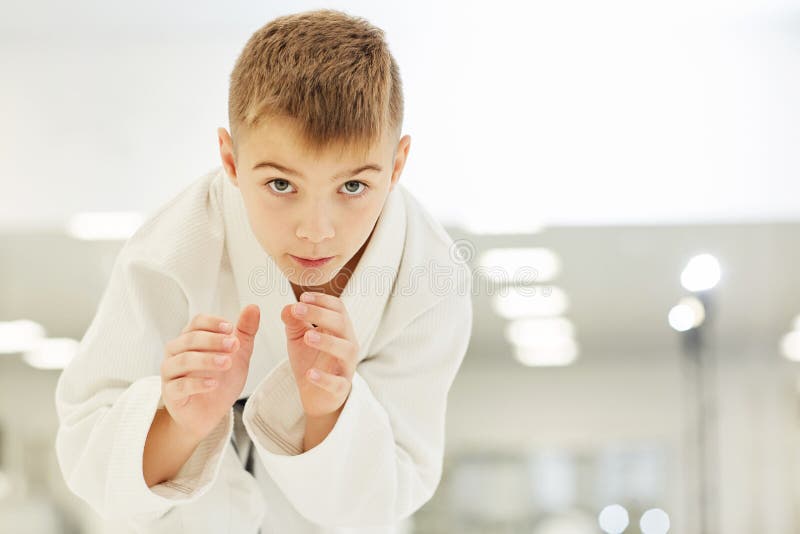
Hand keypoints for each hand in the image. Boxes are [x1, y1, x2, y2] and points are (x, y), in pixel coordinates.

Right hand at [160, 305, 259, 440]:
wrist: (210, 413)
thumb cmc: (221, 380)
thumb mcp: (239, 354)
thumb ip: (245, 332)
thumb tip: (253, 307)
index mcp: (192, 339)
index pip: (197, 322)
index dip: (213, 323)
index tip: (231, 328)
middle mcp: (177, 352)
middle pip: (189, 339)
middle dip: (213, 340)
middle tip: (234, 345)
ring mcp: (171, 373)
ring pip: (182, 360)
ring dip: (206, 359)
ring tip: (227, 362)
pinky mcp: (170, 394)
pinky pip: (179, 386)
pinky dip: (197, 384)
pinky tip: (214, 383)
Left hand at [280, 292, 358, 417]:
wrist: (317, 395)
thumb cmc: (312, 361)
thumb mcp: (298, 338)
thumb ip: (294, 321)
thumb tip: (287, 308)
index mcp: (339, 329)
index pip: (338, 308)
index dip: (322, 300)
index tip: (303, 298)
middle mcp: (347, 343)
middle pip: (341, 323)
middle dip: (320, 314)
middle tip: (298, 310)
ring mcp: (346, 366)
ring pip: (345, 349)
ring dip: (327, 341)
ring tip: (307, 336)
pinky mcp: (341, 387)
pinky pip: (337, 382)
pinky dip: (324, 378)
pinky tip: (310, 373)